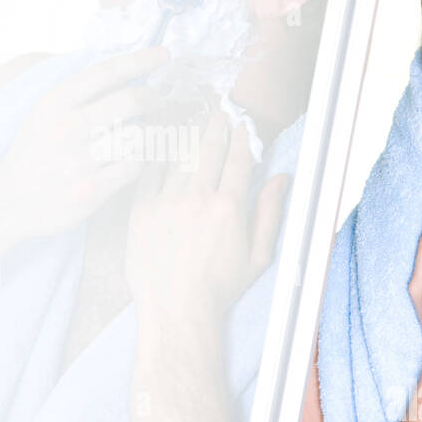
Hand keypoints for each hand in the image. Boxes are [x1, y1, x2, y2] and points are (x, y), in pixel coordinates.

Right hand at [0, 47, 169, 239]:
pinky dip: (140, 159)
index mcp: (55, 102)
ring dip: (148, 131)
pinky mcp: (92, 190)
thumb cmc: (35, 152)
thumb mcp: (45, 113)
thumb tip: (127, 72)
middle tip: (156, 100)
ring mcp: (80, 160)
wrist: (10, 200)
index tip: (163, 55)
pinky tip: (133, 158)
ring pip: (139, 133)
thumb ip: (79, 93)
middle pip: (132, 100)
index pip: (107, 71)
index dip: (141, 59)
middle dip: (152, 97)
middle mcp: (68, 127)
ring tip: (142, 132)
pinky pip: (135, 165)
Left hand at [125, 112, 289, 322]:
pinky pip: (149, 172)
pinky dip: (158, 155)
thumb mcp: (257, 256)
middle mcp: (197, 197)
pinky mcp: (140, 209)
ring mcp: (166, 201)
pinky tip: (162, 144)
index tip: (241, 123)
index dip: (242, 136)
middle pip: (208, 148)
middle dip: (215, 125)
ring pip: (178, 154)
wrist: (175, 310)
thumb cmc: (218, 289)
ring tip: (192, 119)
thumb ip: (269, 213)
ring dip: (188, 133)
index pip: (238, 158)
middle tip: (217, 111)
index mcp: (229, 207)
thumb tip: (281, 178)